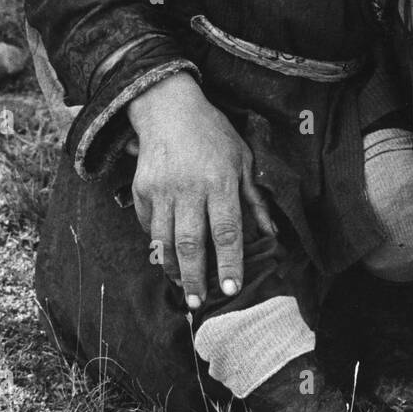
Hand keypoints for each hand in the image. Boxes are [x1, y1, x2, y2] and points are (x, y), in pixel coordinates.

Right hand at [127, 71, 276, 307]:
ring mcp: (162, 190)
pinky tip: (167, 256)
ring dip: (173, 269)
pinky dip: (158, 245)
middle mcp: (190, 188)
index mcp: (220, 181)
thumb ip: (254, 199)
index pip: (226, 231)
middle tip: (199, 303)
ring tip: (183, 287)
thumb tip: (271, 234)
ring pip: (165, 241)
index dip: (229, 263)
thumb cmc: (212, 134)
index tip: (231, 289)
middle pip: (191, 244)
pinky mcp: (141, 190)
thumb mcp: (242, 159)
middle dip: (196, 278)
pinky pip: (149, 226)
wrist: (168, 108)